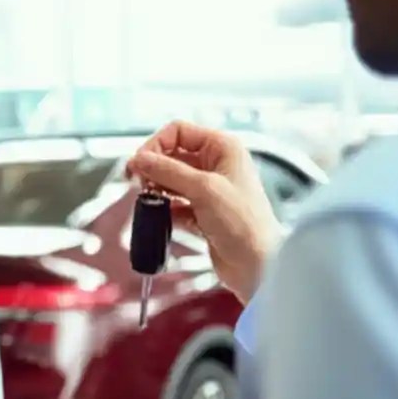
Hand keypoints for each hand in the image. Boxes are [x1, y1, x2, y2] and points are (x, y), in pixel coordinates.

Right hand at [126, 121, 282, 303]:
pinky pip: (176, 204)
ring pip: (172, 181)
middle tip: (138, 183)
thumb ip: (168, 171)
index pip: (179, 132)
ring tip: (148, 200)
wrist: (258, 266)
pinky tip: (161, 217)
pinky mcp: (204, 214)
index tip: (139, 163)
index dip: (156, 144)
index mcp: (223, 148)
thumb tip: (140, 159)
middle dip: (154, 168)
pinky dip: (166, 209)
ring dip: (157, 189)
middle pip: (173, 155)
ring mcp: (211, 190)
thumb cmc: (245, 223)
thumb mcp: (203, 189)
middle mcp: (217, 165)